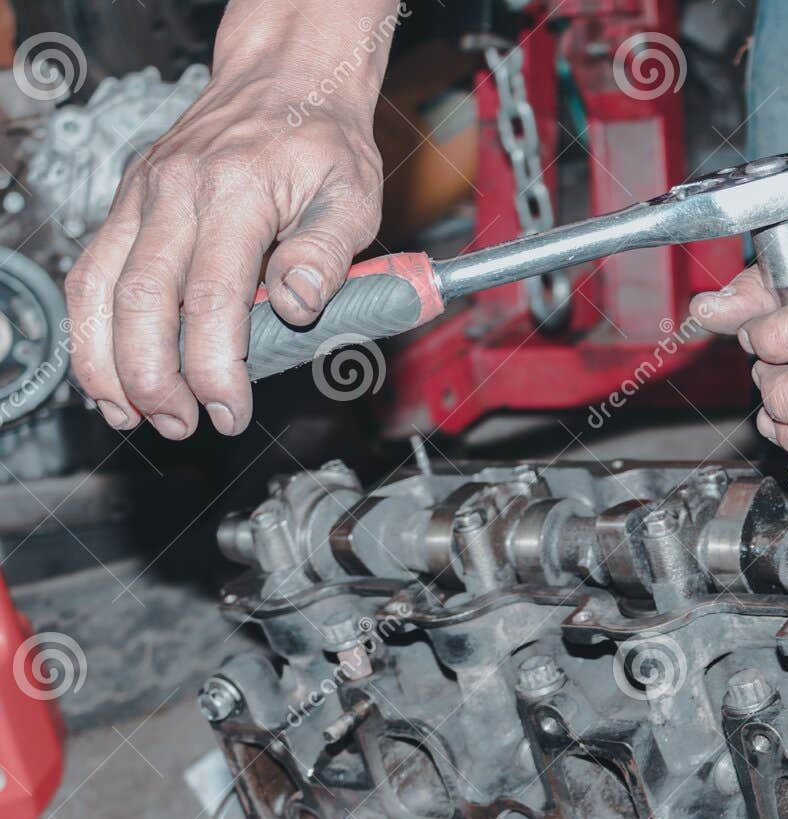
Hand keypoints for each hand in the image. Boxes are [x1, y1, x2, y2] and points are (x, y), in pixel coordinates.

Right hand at [66, 65, 383, 437]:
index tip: (231, 409)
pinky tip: (107, 372)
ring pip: (98, 289)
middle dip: (154, 378)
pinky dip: (90, 329)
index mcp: (235, 191)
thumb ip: (327, 253)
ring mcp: (141, 196)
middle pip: (141, 301)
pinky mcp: (127, 204)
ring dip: (107, 363)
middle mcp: (174, 192)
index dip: (215, 368)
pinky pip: (91, 272)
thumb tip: (295, 305)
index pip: (212, 298)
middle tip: (181, 424)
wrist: (286, 79)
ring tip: (134, 414)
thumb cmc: (323, 141)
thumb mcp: (351, 194)